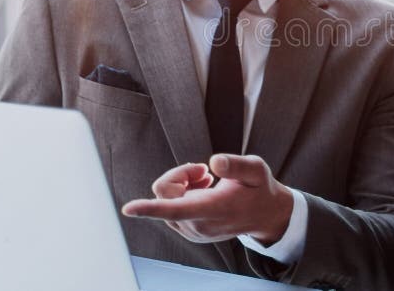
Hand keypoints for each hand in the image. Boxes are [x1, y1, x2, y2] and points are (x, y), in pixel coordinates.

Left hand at [122, 154, 293, 244]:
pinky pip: (168, 206)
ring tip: (206, 180)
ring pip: (164, 198)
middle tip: (204, 170)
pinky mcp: (188, 231)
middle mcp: (198, 224)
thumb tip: (214, 162)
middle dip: (180, 174)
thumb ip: (236, 165)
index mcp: (214, 209)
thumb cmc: (260, 189)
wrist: (264, 215)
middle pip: (165, 191)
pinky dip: (181, 193)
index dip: (151, 207)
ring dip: (181, 183)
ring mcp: (191, 230)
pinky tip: (202, 189)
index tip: (128, 208)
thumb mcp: (257, 170)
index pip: (177, 208)